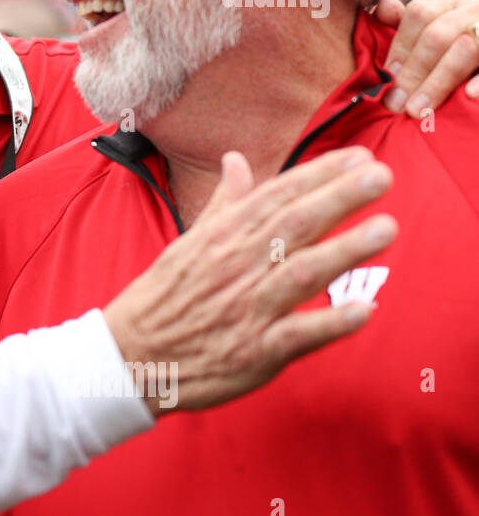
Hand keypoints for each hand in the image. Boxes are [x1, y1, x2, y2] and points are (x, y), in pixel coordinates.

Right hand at [103, 147, 395, 413]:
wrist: (129, 358)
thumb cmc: (162, 299)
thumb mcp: (186, 243)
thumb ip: (223, 203)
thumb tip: (236, 159)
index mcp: (219, 238)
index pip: (276, 197)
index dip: (318, 175)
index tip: (358, 158)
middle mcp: (235, 268)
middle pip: (293, 226)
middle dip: (339, 198)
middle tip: (381, 175)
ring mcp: (245, 310)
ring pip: (300, 273)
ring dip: (345, 250)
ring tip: (386, 229)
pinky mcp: (253, 352)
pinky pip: (297, 335)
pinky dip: (330, 323)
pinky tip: (364, 310)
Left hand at [374, 0, 478, 115]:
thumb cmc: (450, 47)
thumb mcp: (428, 31)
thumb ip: (404, 23)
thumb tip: (383, 8)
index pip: (418, 14)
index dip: (400, 48)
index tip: (387, 79)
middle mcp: (474, 7)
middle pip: (438, 34)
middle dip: (414, 71)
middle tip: (395, 103)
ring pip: (466, 49)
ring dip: (438, 82)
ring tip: (417, 110)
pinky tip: (468, 95)